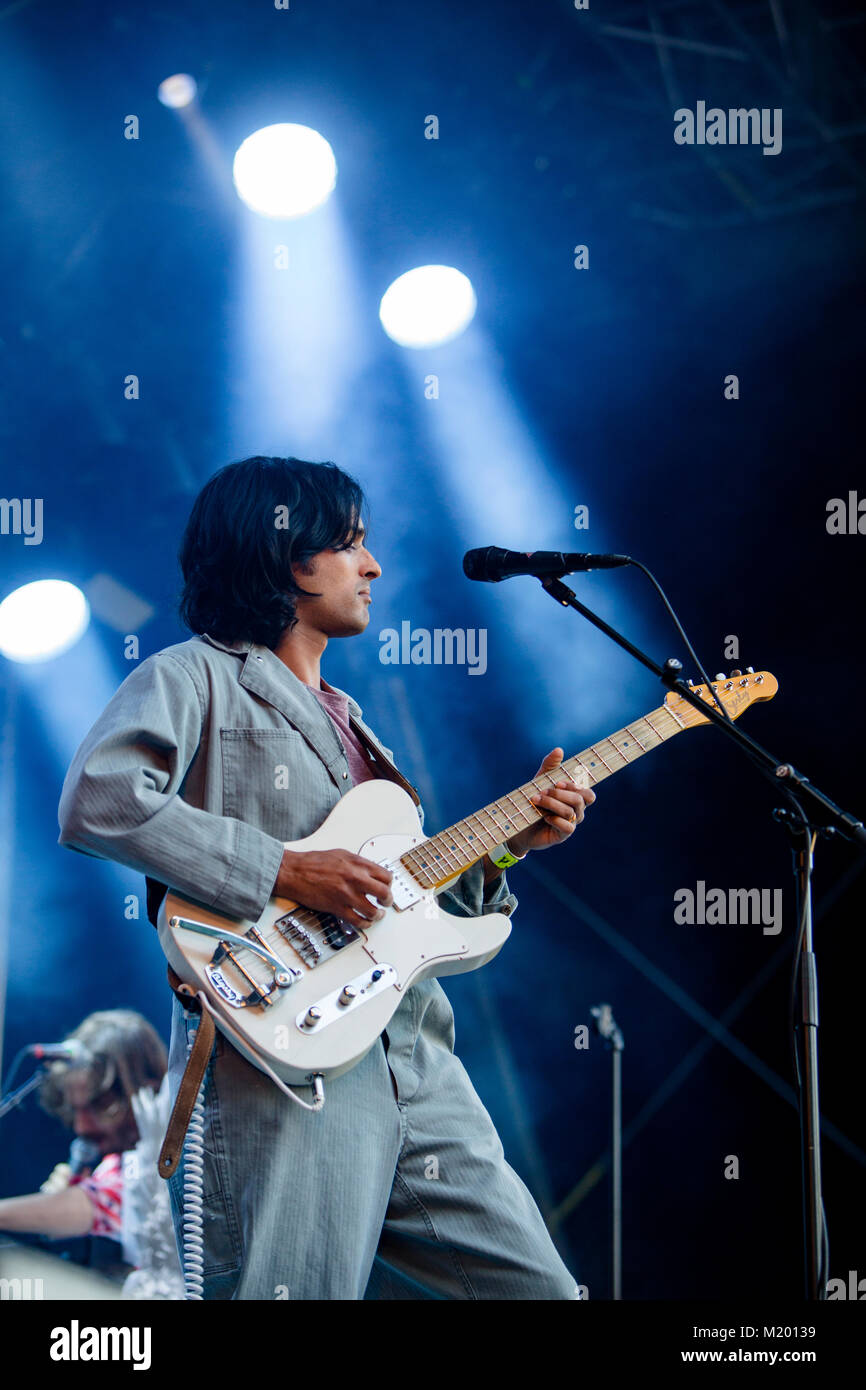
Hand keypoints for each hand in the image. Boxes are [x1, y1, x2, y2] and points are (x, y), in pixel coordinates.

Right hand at [276, 848, 393, 927]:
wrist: (294, 872)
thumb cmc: (313, 862)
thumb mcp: (341, 855)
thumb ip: (358, 864)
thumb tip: (370, 872)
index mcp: (358, 864)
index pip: (386, 876)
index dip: (389, 884)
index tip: (386, 887)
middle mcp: (355, 879)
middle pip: (384, 893)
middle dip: (388, 901)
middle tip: (385, 903)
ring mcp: (347, 894)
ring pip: (373, 911)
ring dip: (378, 915)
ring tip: (376, 914)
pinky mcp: (337, 908)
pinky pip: (357, 921)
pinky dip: (364, 924)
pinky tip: (364, 922)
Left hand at [507, 748, 595, 855]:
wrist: (518, 823)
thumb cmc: (534, 800)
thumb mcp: (540, 780)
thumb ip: (550, 765)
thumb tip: (559, 749)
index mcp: (574, 798)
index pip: (588, 793)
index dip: (576, 787)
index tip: (557, 782)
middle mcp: (576, 811)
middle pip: (580, 800)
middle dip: (560, 794)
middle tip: (543, 791)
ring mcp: (570, 824)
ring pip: (571, 812)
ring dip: (552, 804)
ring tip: (536, 800)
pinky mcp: (562, 835)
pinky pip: (567, 827)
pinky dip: (554, 819)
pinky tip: (543, 816)